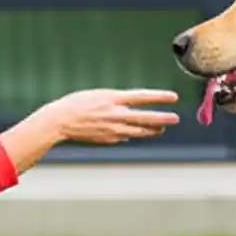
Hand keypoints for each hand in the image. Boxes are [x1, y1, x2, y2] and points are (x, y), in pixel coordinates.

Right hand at [37, 88, 181, 144]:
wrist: (60, 121)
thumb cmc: (76, 104)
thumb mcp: (98, 95)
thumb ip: (116, 101)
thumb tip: (130, 107)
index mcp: (112, 99)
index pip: (142, 97)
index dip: (159, 97)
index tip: (173, 97)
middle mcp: (115, 114)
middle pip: (145, 117)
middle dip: (163, 118)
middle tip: (176, 118)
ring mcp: (113, 129)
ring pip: (139, 131)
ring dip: (153, 130)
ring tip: (162, 129)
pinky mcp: (109, 139)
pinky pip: (126, 137)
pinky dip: (133, 134)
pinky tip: (137, 133)